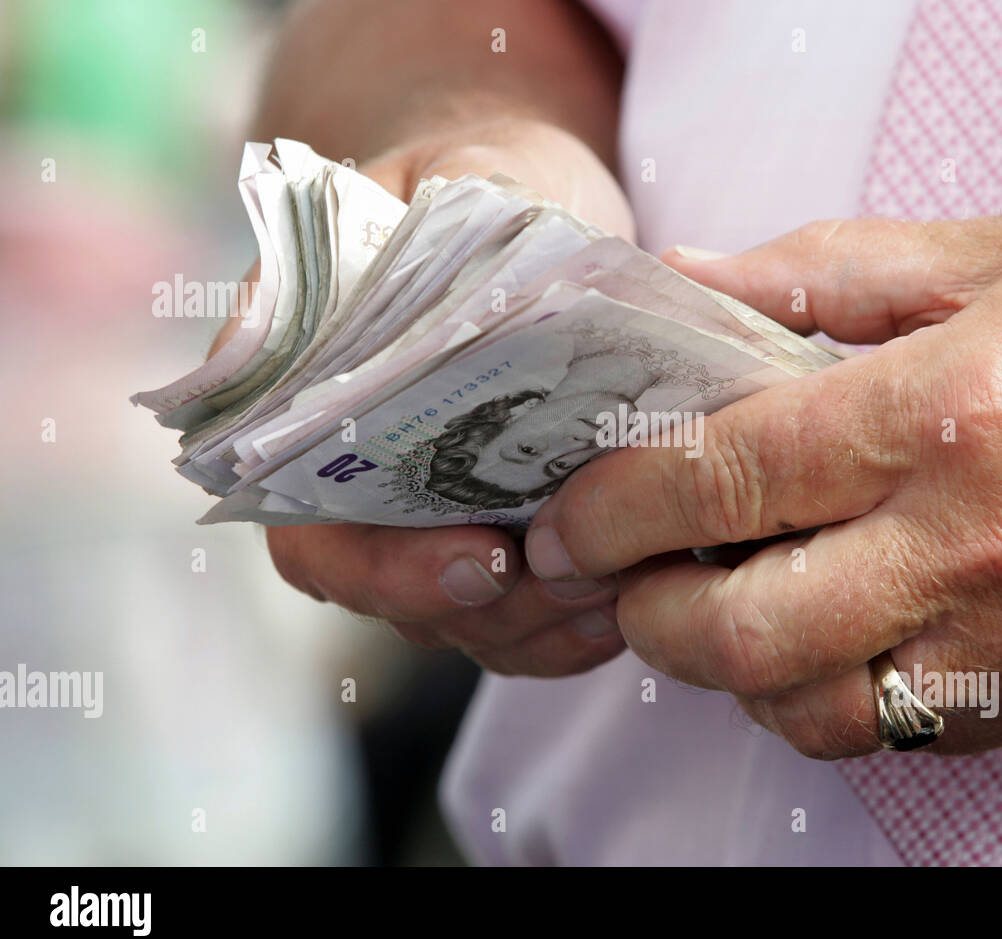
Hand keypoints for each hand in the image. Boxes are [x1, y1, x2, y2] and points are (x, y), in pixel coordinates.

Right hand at [266, 117, 633, 674]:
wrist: (534, 200)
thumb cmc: (486, 182)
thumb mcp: (459, 185)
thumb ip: (420, 247)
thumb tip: (384, 326)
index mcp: (305, 401)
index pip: (312, 529)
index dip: (387, 568)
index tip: (484, 562)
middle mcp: (351, 478)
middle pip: (396, 596)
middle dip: (495, 608)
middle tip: (584, 583)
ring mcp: (425, 515)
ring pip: (467, 620)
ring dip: (544, 623)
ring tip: (622, 588)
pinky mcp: (501, 530)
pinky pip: (524, 618)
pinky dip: (575, 625)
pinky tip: (629, 598)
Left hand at [523, 202, 1001, 752]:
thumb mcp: (987, 251)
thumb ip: (819, 271)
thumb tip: (689, 279)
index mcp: (943, 412)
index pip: (726, 479)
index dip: (616, 506)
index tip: (567, 518)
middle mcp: (972, 541)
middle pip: (744, 632)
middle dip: (648, 615)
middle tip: (627, 576)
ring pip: (811, 710)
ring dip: (730, 672)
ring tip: (722, 607)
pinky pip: (899, 733)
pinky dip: (826, 698)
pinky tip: (824, 637)